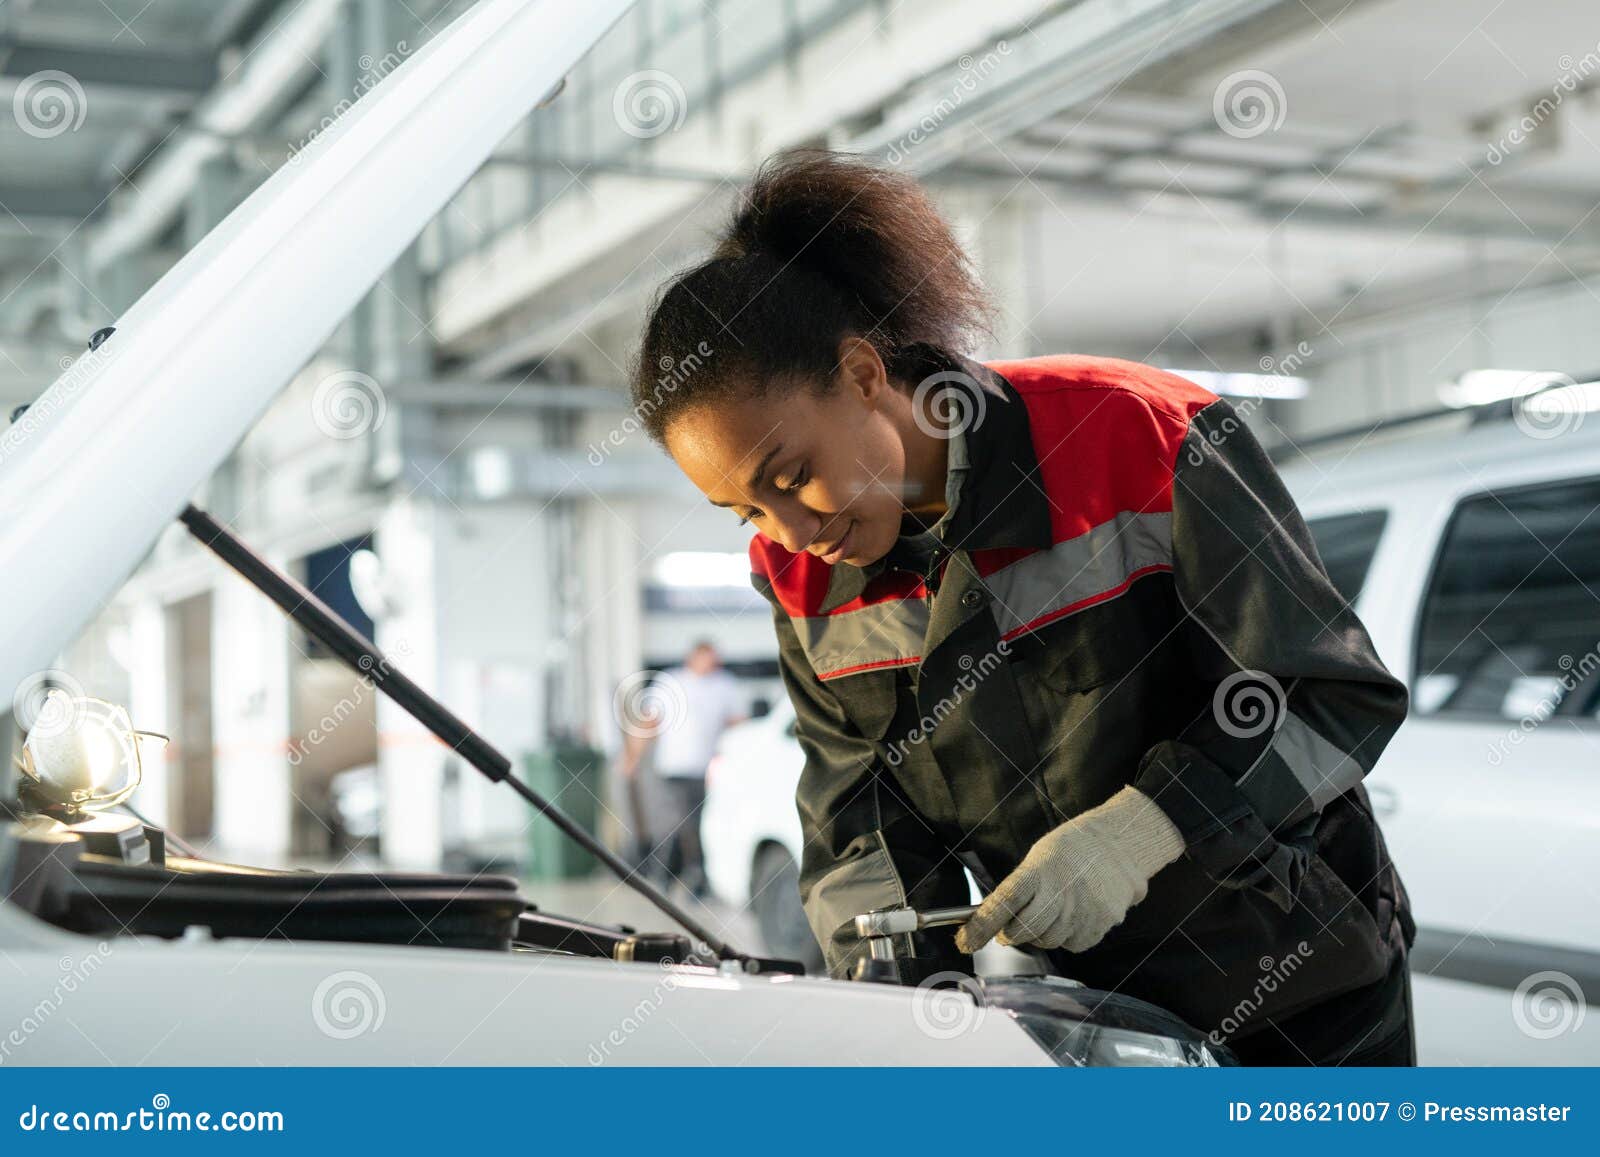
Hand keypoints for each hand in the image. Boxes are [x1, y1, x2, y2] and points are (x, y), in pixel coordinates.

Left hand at [955, 786, 1183, 953]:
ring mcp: (1084, 911)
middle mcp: (1062, 892)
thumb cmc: (1073, 849)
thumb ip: (1019, 886)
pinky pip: (1072, 945)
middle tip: (1008, 927)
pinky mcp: (1101, 926)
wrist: (1122, 844)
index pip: (1002, 903)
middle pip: (1023, 931)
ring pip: (1047, 941)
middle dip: (1010, 933)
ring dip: (1039, 934)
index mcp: (1040, 870)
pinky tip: (1072, 915)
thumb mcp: (1040, 856)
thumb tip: (992, 918)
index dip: (980, 927)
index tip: (965, 942)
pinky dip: (1066, 936)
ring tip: (1050, 909)